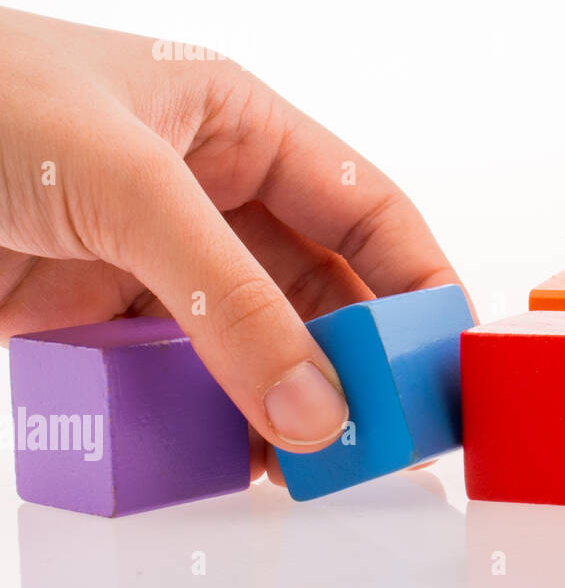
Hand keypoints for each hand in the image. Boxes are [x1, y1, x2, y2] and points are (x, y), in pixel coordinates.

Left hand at [0, 7, 462, 477]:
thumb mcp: (127, 182)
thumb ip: (228, 297)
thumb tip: (313, 406)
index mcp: (240, 127)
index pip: (364, 207)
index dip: (417, 276)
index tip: (447, 352)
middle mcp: (209, 195)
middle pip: (318, 287)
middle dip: (356, 357)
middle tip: (387, 429)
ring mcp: (153, 261)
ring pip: (254, 343)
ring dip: (286, 399)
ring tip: (318, 460)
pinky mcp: (94, 318)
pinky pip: (178, 378)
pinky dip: (209, 421)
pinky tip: (233, 455)